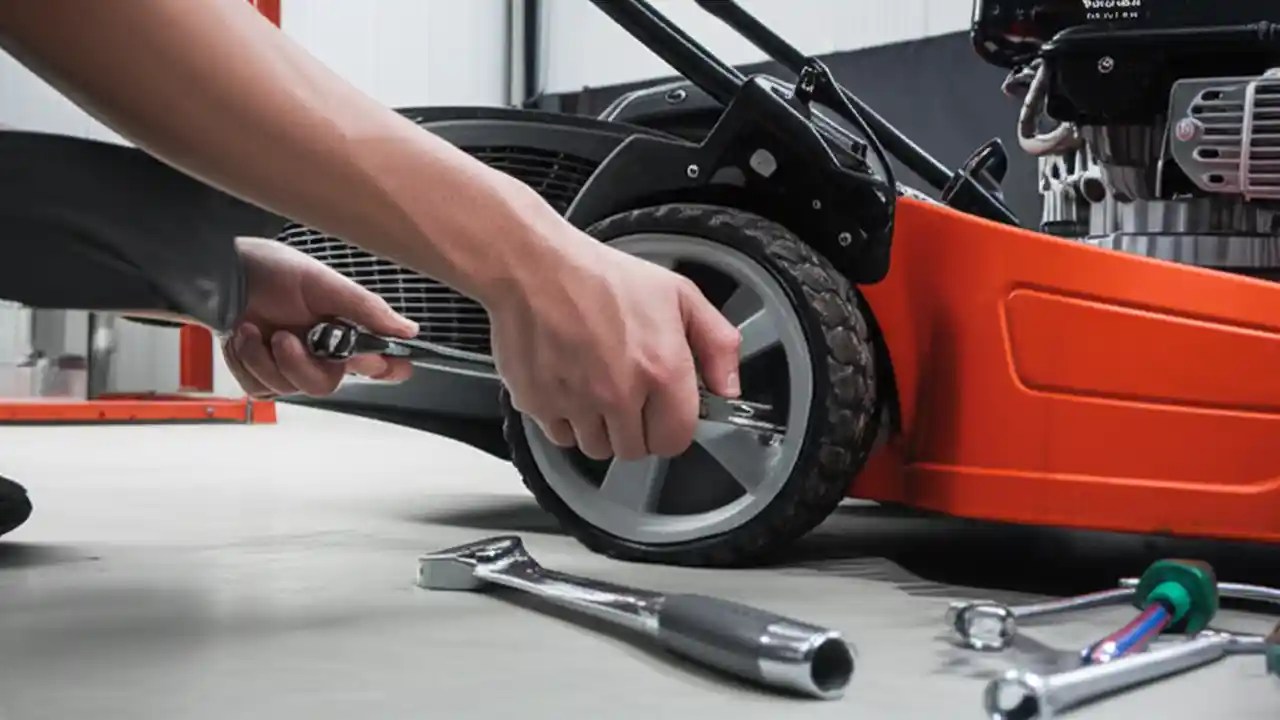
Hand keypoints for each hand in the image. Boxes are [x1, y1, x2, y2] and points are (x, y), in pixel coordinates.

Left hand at [222, 236, 418, 397]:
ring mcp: (289, 366)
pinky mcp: (258, 374)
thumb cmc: (273, 270)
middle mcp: (321, 353)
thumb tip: (408, 330)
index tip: (378, 365)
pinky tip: (242, 338)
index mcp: (345, 332)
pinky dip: (245, 362)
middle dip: (300, 364)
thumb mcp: (323, 283)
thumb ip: (366, 309)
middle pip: (326, 385)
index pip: (381, 362)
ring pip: (289, 388)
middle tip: (285, 336)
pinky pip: (259, 388)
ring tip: (253, 328)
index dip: (386, 370)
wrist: (223, 273)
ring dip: (264, 358)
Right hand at [489, 235, 741, 460]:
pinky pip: (560, 437)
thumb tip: (728, 388)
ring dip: (600, 429)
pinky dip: (565, 422)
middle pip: (635, 450)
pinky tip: (569, 387)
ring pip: (597, 448)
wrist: (534, 267)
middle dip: (635, 429)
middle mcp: (620, 394)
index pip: (675, 440)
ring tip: (596, 388)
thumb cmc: (602, 277)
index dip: (671, 428)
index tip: (662, 411)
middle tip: (627, 394)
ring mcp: (577, 403)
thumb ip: (717, 343)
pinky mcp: (540, 404)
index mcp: (660, 371)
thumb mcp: (678, 294)